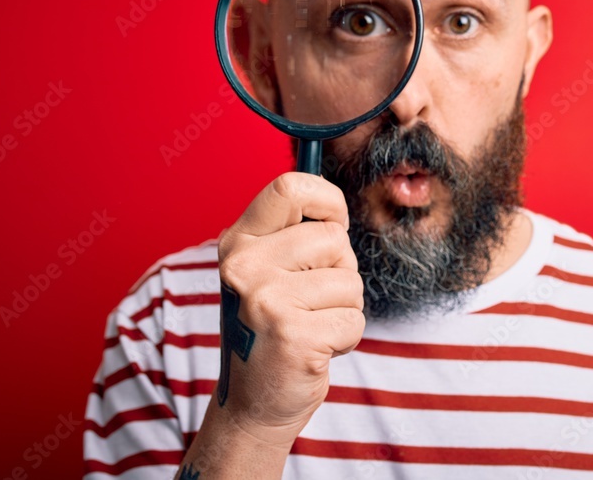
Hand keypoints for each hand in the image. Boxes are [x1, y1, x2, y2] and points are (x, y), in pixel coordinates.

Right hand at [214, 172, 365, 439]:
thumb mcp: (266, 273)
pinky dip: (346, 338)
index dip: (327, 200)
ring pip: (350, 281)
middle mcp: (244, 267)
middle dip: (341, 270)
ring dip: (344, 307)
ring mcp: (266, 301)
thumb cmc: (271, 331)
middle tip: (311, 302)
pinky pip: (354, 319)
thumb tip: (334, 205)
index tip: (332, 225)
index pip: (290, 186)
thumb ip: (292, 236)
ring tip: (310, 326)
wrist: (252, 405)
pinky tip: (315, 350)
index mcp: (237, 243)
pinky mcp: (293, 336)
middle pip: (334, 238)